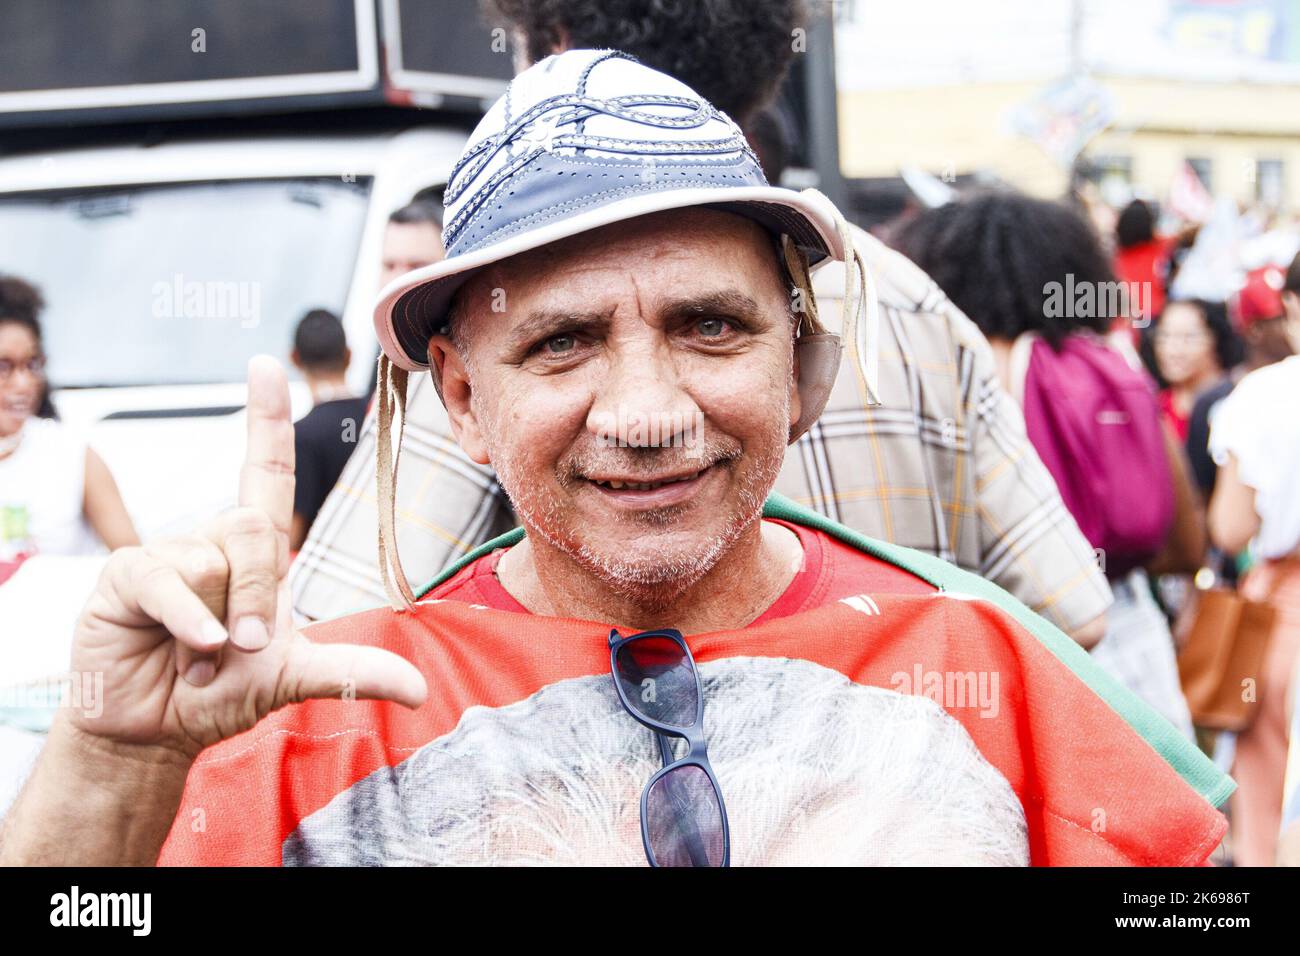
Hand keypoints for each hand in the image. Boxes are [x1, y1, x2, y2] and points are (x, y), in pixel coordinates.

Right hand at [65, 355, 426, 759]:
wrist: (157, 730)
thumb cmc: (222, 691)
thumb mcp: (295, 677)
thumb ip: (355, 672)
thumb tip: (421, 691)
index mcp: (255, 551)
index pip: (265, 471)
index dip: (266, 419)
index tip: (265, 365)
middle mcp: (212, 542)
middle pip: (255, 530)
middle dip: (261, 598)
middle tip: (245, 648)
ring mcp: (167, 555)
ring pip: (215, 561)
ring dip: (221, 625)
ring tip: (201, 656)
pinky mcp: (126, 576)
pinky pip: (171, 582)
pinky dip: (191, 624)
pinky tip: (190, 651)